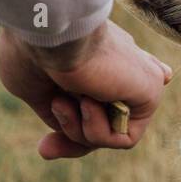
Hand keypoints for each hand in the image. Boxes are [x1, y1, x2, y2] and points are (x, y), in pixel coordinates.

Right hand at [0, 20, 172, 158]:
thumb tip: (72, 124)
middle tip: (45, 149)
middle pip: (105, 119)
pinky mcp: (150, 90)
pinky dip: (97, 131)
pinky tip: (87, 102)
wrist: (45, 32)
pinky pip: (124, 138)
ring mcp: (135, 79)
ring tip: (63, 101)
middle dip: (71, 140)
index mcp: (94, 57)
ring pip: (109, 131)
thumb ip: (58, 108)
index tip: (65, 134)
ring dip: (77, 129)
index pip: (108, 87)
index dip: (91, 118)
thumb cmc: (30, 50)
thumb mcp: (33, 87)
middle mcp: (118, 65)